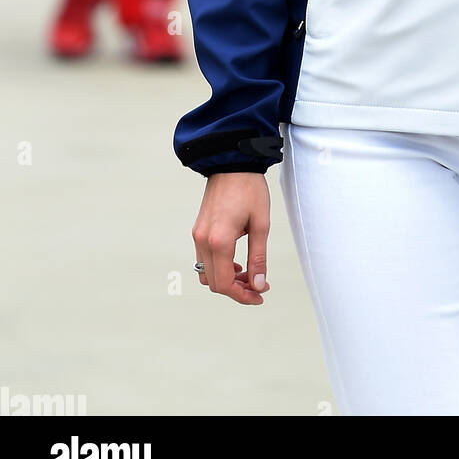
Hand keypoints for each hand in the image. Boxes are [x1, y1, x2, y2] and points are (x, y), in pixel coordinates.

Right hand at [192, 172, 270, 304]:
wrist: (232, 163)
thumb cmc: (250, 189)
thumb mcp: (261, 224)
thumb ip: (258, 258)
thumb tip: (259, 285)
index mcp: (219, 240)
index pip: (224, 284)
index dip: (242, 295)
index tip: (260, 295)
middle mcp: (203, 240)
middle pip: (214, 282)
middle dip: (236, 290)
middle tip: (259, 286)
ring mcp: (197, 235)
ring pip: (206, 273)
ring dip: (226, 279)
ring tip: (248, 274)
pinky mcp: (198, 230)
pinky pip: (204, 259)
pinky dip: (219, 267)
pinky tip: (236, 262)